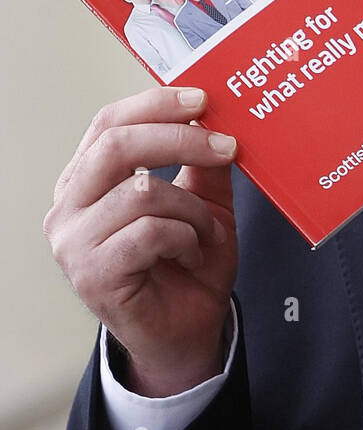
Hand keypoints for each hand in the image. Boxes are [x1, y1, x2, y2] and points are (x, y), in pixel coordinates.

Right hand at [44, 87, 238, 395]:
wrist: (187, 330)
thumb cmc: (187, 264)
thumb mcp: (203, 200)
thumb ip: (203, 161)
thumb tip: (217, 114)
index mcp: (86, 179)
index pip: (108, 123)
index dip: (155, 104)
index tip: (202, 99)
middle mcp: (69, 207)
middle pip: (116, 144)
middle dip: (180, 138)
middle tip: (227, 145)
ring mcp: (74, 243)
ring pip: (141, 190)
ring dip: (192, 208)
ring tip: (207, 230)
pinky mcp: (92, 274)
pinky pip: (150, 232)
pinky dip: (186, 237)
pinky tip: (191, 253)